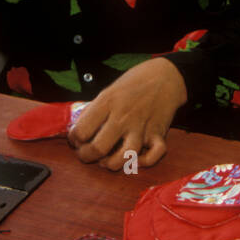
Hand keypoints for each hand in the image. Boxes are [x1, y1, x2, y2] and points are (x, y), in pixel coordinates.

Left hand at [68, 57, 186, 169]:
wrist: (165, 76)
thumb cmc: (133, 83)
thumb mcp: (108, 90)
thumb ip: (94, 110)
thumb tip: (78, 131)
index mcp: (108, 102)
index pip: (82, 130)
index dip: (74, 139)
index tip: (76, 140)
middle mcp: (123, 116)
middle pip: (99, 148)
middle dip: (87, 156)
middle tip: (86, 154)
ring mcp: (142, 126)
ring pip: (125, 156)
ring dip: (112, 164)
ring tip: (105, 161)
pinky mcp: (159, 133)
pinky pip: (154, 155)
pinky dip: (145, 162)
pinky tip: (135, 160)